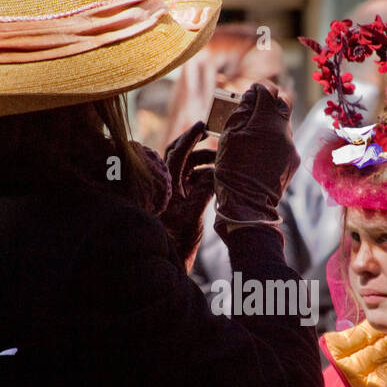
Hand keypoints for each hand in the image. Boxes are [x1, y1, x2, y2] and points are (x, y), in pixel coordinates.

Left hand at [159, 120, 215, 268]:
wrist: (172, 260)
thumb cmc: (179, 241)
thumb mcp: (193, 216)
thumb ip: (204, 192)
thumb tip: (216, 173)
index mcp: (166, 186)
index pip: (176, 155)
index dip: (189, 138)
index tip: (203, 125)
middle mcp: (167, 185)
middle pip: (179, 154)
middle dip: (195, 144)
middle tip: (211, 132)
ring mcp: (173, 190)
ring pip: (187, 166)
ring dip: (203, 160)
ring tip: (221, 160)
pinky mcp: (180, 198)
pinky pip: (192, 178)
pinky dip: (204, 173)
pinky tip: (218, 174)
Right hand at [213, 81, 298, 240]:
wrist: (248, 206)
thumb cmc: (232, 170)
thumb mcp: (228, 137)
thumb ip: (241, 111)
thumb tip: (251, 95)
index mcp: (267, 121)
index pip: (268, 92)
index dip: (259, 89)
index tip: (251, 91)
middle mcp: (284, 131)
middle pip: (282, 104)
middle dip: (269, 102)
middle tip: (255, 107)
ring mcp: (291, 146)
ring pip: (283, 125)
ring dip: (270, 124)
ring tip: (253, 134)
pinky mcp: (294, 160)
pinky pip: (284, 143)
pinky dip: (274, 141)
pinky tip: (260, 152)